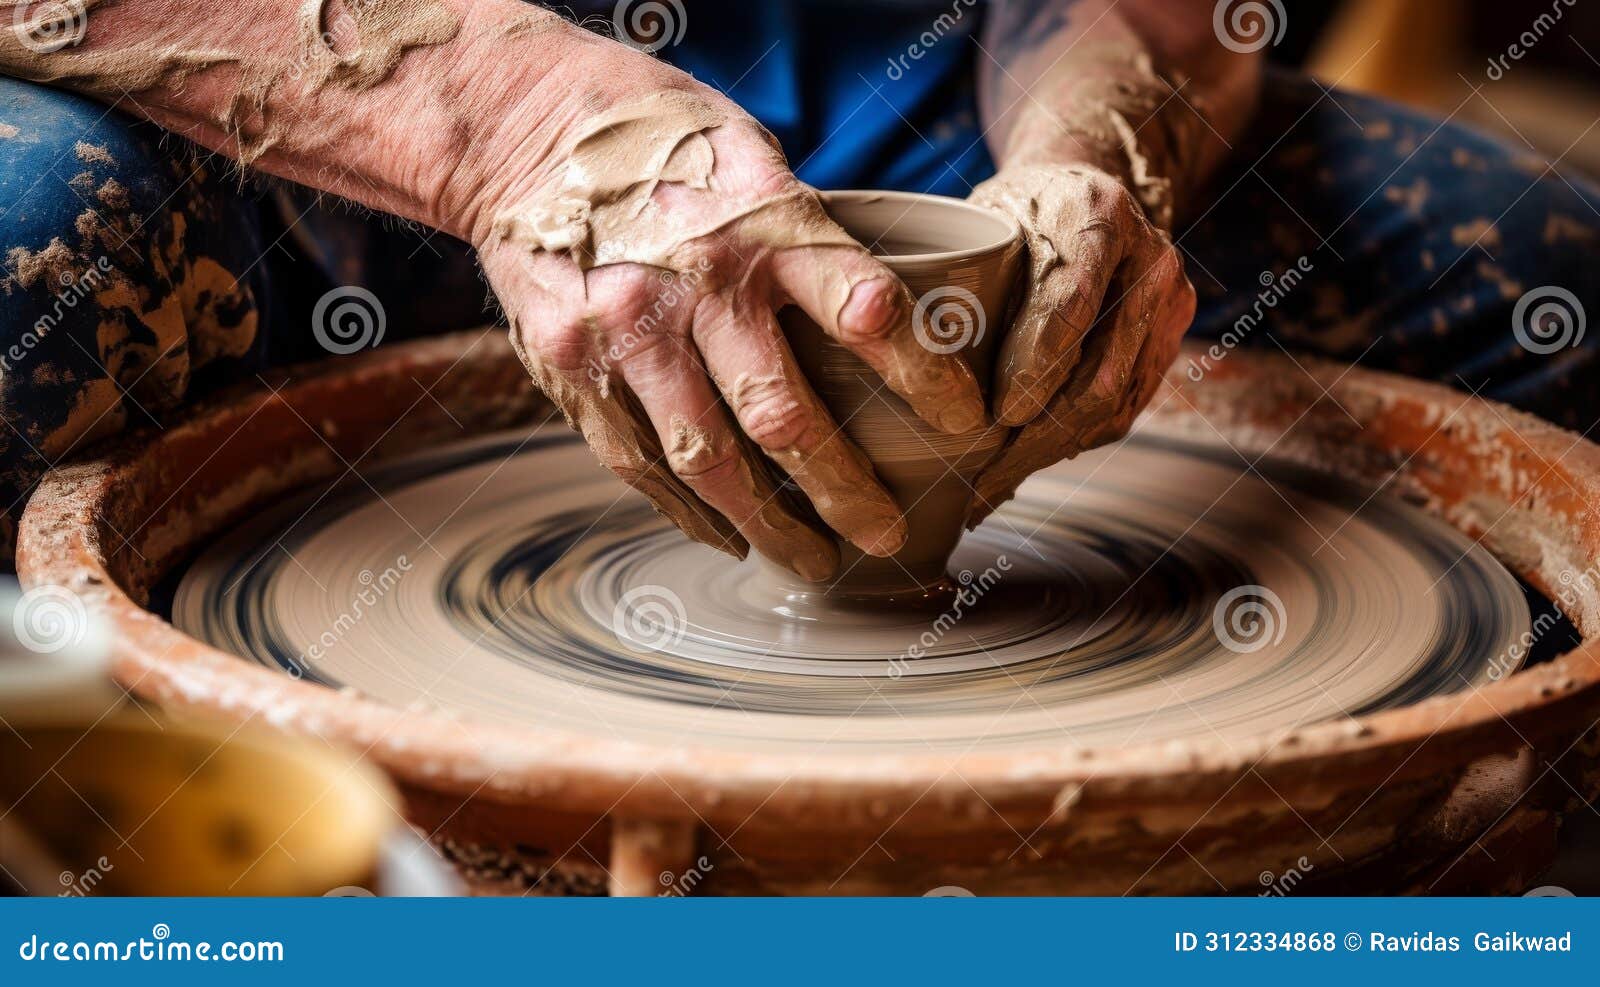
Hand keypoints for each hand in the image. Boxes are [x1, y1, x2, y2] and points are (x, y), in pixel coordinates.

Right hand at [471, 63, 986, 580]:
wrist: (522, 125)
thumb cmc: (663, 139)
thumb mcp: (755, 157)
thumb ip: (806, 236)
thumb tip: (878, 322)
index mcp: (765, 225)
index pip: (868, 310)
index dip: (926, 377)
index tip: (963, 421)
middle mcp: (698, 285)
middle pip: (786, 418)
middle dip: (846, 493)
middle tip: (886, 538)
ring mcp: (626, 332)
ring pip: (708, 461)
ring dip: (768, 527)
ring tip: (811, 563)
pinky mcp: (570, 365)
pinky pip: (637, 462)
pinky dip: (688, 511)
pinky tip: (726, 536)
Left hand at [966, 163, 1194, 525]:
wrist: (1086, 188)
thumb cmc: (1016, 211)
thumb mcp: (984, 221)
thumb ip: (963, 281)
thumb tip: (911, 367)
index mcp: (1094, 212)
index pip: (1068, 303)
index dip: (1034, 367)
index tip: (998, 416)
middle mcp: (1147, 258)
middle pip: (1097, 371)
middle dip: (1035, 436)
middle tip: (979, 482)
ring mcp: (1168, 301)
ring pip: (1113, 402)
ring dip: (1049, 451)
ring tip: (992, 485)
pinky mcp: (1171, 336)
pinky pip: (1124, 406)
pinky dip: (1073, 441)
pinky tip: (1027, 460)